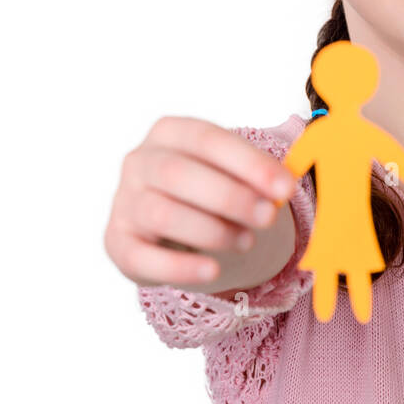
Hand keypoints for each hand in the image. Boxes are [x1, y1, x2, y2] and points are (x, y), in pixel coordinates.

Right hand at [104, 116, 299, 286]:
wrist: (172, 224)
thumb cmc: (209, 188)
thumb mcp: (232, 172)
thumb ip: (256, 175)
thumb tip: (285, 185)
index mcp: (170, 132)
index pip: (207, 139)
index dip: (248, 163)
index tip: (285, 188)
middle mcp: (140, 162)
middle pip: (178, 174)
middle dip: (230, 197)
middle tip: (268, 217)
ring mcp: (124, 203)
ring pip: (162, 214)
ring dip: (212, 231)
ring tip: (247, 241)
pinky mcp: (118, 243)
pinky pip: (143, 258)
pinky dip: (180, 267)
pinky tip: (212, 271)